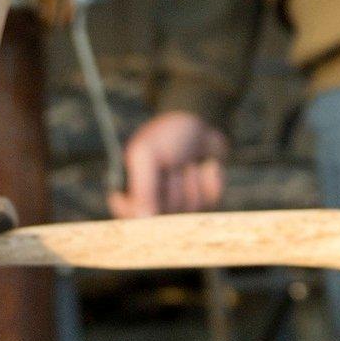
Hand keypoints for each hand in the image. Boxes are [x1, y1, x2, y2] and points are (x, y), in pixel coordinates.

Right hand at [112, 110, 230, 216]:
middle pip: (166, 214)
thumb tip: (143, 219)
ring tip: (187, 162)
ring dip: (192, 179)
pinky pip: (210, 201)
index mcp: (130, 191)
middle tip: (173, 163)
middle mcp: (153, 202)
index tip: (154, 190)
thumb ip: (142, 187)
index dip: (142, 209)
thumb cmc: (167, 135)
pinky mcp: (202, 201)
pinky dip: (210, 179)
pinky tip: (204, 165)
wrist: (199, 121)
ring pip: (189, 208)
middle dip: (173, 184)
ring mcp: (178, 205)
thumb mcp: (146, 153)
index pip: (129, 217)